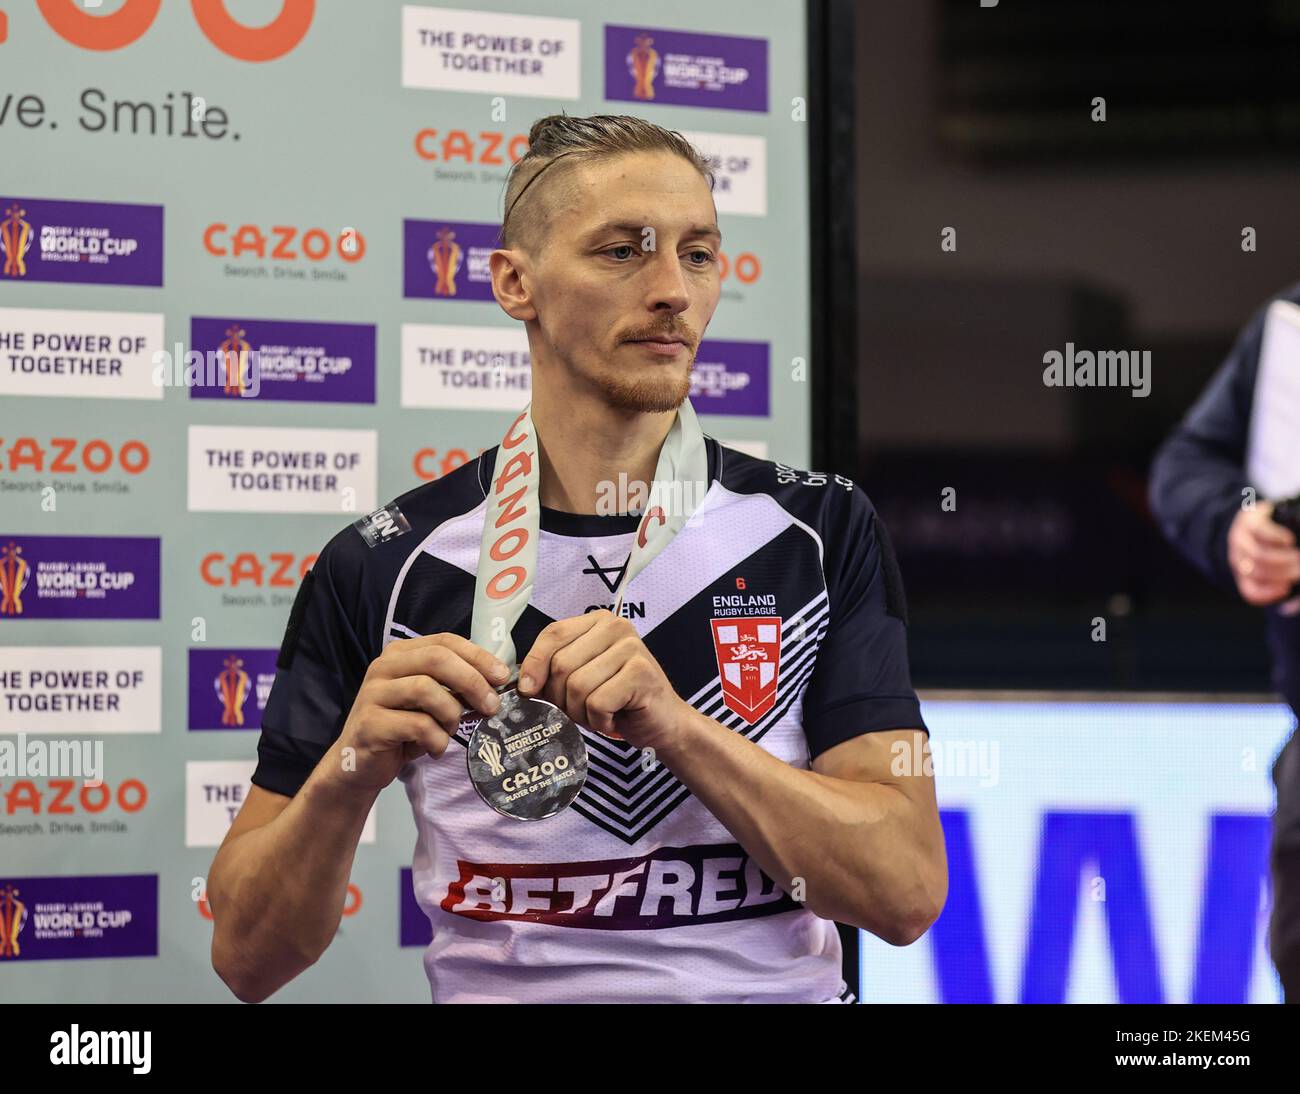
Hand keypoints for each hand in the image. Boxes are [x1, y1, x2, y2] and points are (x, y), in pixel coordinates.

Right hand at [328, 634, 509, 795]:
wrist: (359, 764)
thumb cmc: (401, 729)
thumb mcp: (430, 701)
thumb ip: (454, 686)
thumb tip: (498, 681)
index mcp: (400, 654)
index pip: (445, 641)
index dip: (478, 656)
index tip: (502, 676)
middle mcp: (383, 667)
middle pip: (437, 659)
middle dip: (472, 681)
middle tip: (492, 705)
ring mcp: (373, 694)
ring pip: (426, 689)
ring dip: (451, 713)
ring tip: (451, 731)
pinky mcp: (370, 724)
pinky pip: (417, 725)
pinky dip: (436, 740)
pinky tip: (435, 749)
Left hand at [517, 609, 690, 751]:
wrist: (662, 722)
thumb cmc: (617, 701)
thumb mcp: (580, 679)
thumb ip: (553, 672)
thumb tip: (521, 684)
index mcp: (597, 622)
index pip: (552, 634)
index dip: (534, 663)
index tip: (528, 690)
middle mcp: (615, 626)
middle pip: (561, 664)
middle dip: (561, 698)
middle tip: (578, 710)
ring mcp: (631, 647)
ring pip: (577, 686)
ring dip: (581, 713)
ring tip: (598, 715)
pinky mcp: (641, 673)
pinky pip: (597, 702)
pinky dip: (599, 721)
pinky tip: (613, 718)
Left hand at [1228, 502, 1299, 608]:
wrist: (1266, 514)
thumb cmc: (1277, 546)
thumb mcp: (1281, 567)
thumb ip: (1290, 587)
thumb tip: (1287, 610)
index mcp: (1244, 573)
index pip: (1250, 592)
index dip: (1268, 594)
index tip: (1286, 588)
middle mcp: (1239, 557)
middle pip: (1257, 572)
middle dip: (1284, 573)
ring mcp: (1241, 538)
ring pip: (1258, 555)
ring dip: (1282, 559)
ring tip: (1298, 557)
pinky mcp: (1250, 520)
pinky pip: (1261, 532)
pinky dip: (1277, 539)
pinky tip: (1288, 541)